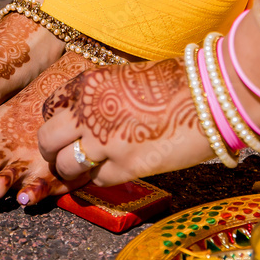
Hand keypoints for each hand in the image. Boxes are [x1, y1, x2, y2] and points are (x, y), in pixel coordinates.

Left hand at [37, 59, 210, 185]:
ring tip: (87, 171)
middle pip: (47, 140)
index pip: (50, 109)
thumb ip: (101, 99)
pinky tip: (117, 171)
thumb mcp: (126, 79)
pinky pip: (97, 180)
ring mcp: (104, 140)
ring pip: (66, 166)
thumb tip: (88, 121)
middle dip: (52, 153)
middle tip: (63, 159)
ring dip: (74, 172)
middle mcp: (88, 111)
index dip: (57, 125)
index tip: (66, 134)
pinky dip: (102, 179)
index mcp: (88, 84)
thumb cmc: (177, 83)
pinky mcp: (126, 165)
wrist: (212, 94)